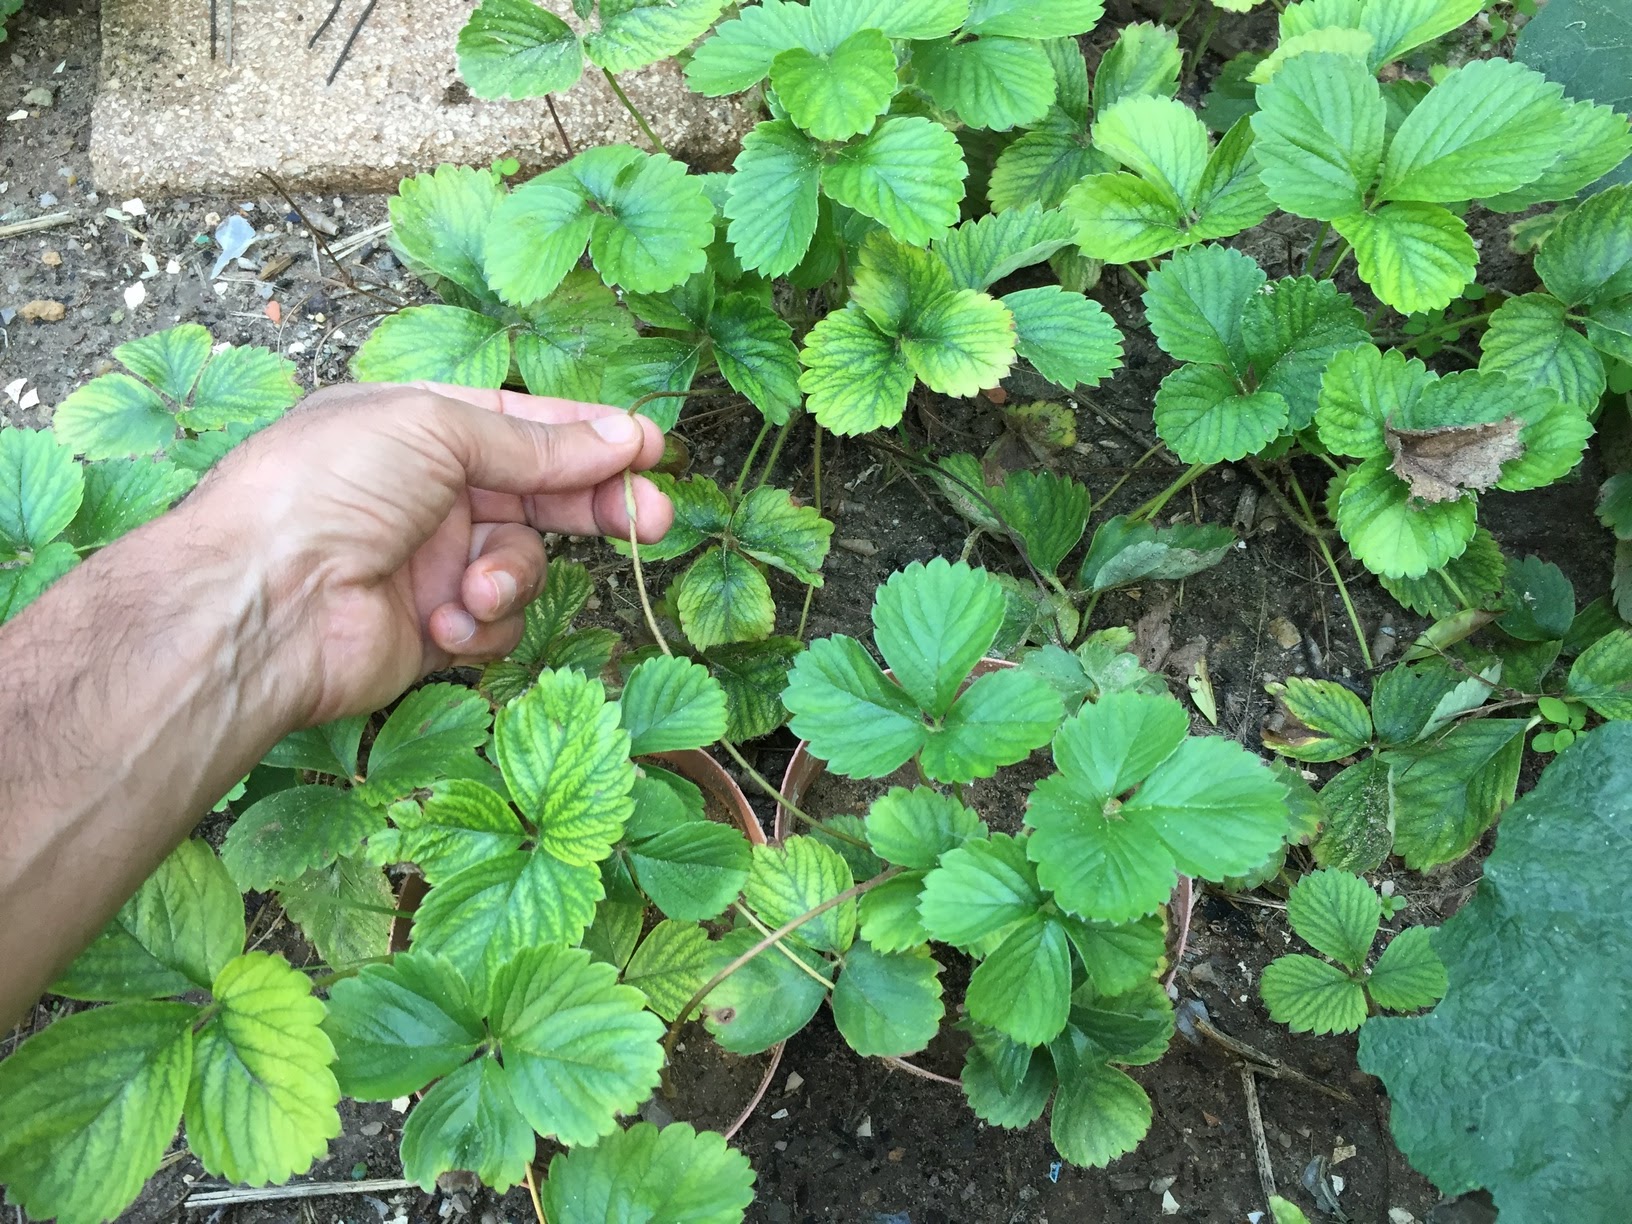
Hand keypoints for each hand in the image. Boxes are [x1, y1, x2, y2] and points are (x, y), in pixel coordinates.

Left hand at [192, 382, 672, 723]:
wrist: (263, 603)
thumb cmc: (331, 489)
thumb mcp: (436, 430)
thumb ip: (532, 443)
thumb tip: (618, 437)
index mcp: (415, 426)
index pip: (520, 424)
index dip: (586, 435)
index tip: (649, 447)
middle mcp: (424, 491)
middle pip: (536, 493)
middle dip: (593, 505)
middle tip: (651, 519)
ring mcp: (428, 561)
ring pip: (519, 561)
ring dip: (510, 574)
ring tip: (475, 587)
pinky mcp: (432, 627)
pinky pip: (494, 620)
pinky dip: (480, 622)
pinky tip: (444, 623)